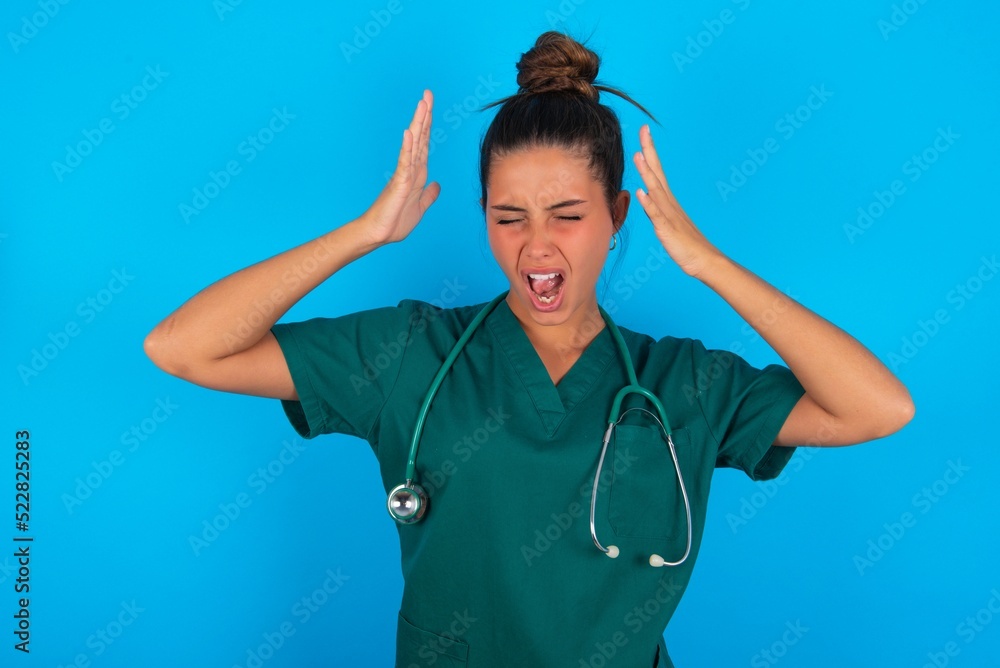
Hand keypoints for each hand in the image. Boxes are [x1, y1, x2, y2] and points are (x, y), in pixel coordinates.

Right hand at [359, 89, 440, 244]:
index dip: (429, 125)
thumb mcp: (420, 207)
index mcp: (417, 174)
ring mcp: (404, 174)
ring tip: (422, 104)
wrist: (380, 234)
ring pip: (414, 144)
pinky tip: (410, 132)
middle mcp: (411, 169)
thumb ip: (428, 195)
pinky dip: (408, 147)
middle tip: (428, 93)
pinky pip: (405, 162)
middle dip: (425, 115)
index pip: (425, 144)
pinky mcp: (398, 182)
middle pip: (420, 137)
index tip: (430, 106)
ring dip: (418, 124)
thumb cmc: (395, 221)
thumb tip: (436, 184)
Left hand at [632, 124, 722, 277]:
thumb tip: (645, 194)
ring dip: (647, 173)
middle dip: (649, 151)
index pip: (657, 170)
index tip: (645, 131)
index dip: (650, 151)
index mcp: (668, 200)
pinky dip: (649, 203)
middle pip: (657, 172)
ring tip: (638, 156)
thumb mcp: (667, 223)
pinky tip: (642, 192)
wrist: (704, 261)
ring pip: (656, 190)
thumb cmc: (686, 244)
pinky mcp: (667, 230)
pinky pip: (657, 215)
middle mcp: (669, 203)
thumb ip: (656, 208)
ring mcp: (669, 215)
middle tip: (644, 130)